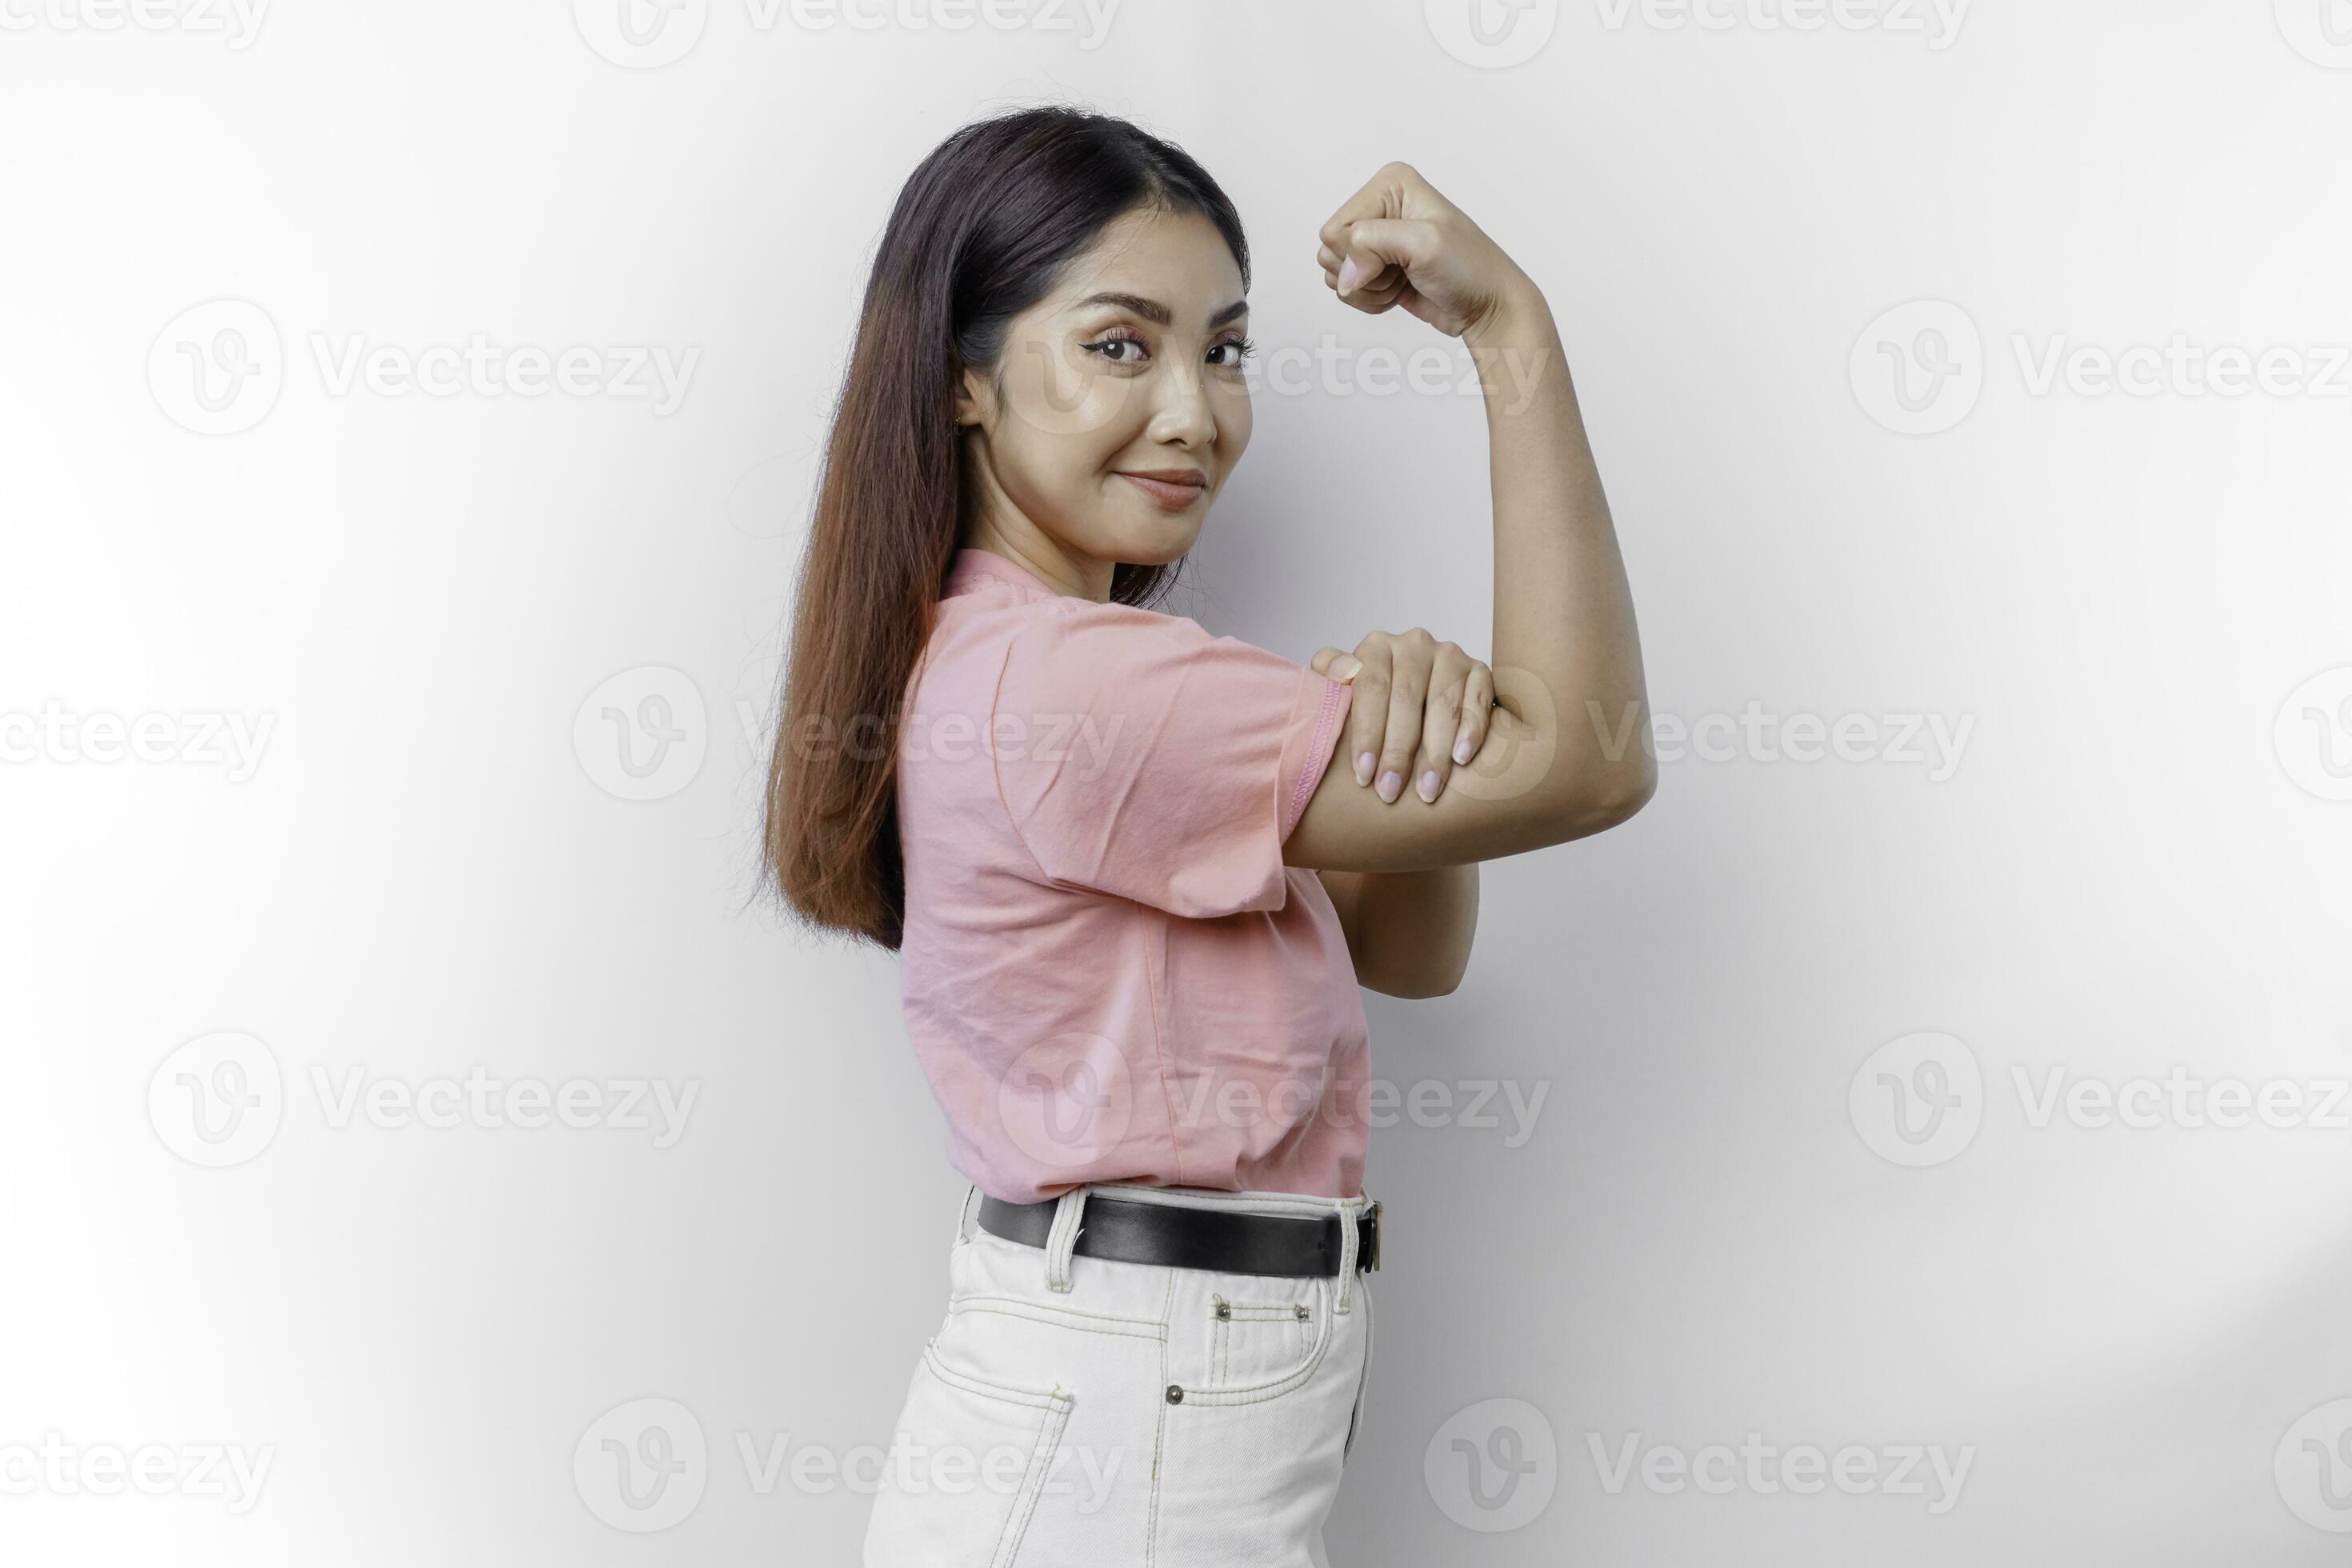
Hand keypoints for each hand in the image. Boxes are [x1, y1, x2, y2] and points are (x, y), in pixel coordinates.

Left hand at [1311, 630, 1496, 803]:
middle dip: (1398, 751)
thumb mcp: (1344, 689)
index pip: (1371, 687)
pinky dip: (1472, 730)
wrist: (1415, 699)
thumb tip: (1333, 672)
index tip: (1363, 775)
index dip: (1367, 732)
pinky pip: (1478, 701)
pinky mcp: (1479, 671)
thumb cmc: (1372, 705)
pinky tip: (1461, 759)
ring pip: (1443, 704)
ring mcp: (1450, 655)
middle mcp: (1415, 644)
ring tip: (1427, 790)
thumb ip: (1331, 677)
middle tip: (1390, 791)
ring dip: (1435, 751)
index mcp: (1377, 646)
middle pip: (1407, 698)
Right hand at [1316, 161, 1533, 340]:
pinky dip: (1370, 299)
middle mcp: (1381, 205)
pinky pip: (1346, 288)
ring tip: (1404, 279)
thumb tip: (1343, 277)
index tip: (1400, 258)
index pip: (1336, 229)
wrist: (1488, 306)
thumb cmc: (1469, 269)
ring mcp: (1378, 238)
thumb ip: (1371, 245)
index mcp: (1391, 184)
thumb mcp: (1425, 244)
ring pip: (1335, 272)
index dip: (1361, 255)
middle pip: (1330, 250)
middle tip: (1403, 270)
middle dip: (1364, 272)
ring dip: (1368, 288)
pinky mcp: (1376, 266)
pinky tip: (1400, 290)